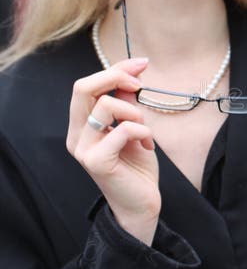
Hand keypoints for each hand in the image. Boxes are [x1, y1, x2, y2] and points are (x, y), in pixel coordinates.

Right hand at [66, 57, 159, 244]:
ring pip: (105, 106)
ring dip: (134, 112)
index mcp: (81, 125)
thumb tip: (131, 72)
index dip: (115, 68)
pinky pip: (122, 130)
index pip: (86, 85)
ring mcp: (83, 149)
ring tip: (144, 130)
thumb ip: (126, 102)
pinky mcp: (97, 162)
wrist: (142, 204)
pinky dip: (142, 131)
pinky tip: (147, 145)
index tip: (142, 64)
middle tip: (140, 86)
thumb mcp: (133, 127)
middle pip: (82, 87)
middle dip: (116, 76)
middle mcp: (76, 135)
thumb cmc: (137, 166)